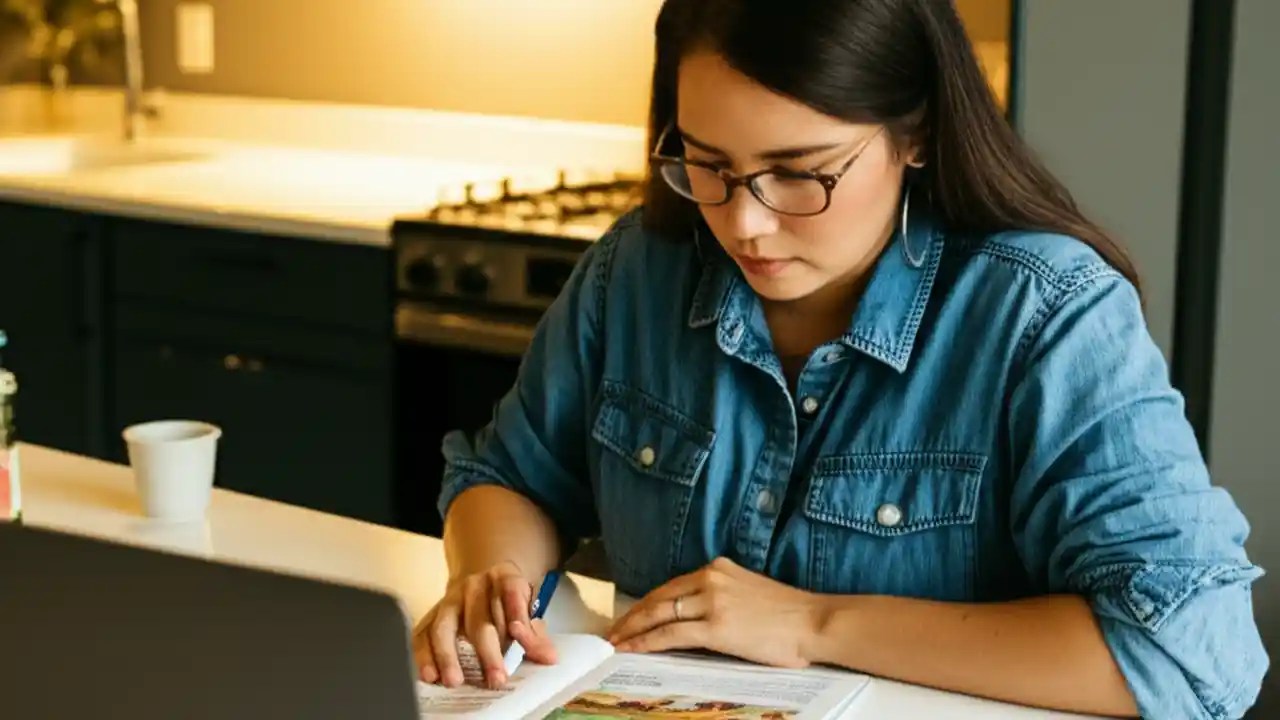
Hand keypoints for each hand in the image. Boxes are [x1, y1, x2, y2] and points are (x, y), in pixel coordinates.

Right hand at [411, 560, 557, 688]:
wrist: (479, 581)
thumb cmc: (506, 600)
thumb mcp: (526, 607)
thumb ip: (534, 633)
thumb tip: (549, 658)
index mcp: (503, 577)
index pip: (511, 592)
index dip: (515, 612)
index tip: (517, 633)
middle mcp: (473, 587)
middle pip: (479, 620)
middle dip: (487, 652)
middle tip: (495, 679)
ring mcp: (449, 601)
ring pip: (444, 627)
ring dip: (448, 655)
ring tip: (454, 681)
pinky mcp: (431, 615)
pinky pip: (422, 635)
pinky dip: (424, 656)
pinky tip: (429, 675)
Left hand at [606, 556, 825, 668]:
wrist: (814, 622)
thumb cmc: (790, 615)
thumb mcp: (749, 592)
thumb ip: (722, 596)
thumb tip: (698, 616)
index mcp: (718, 569)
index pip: (671, 586)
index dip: (647, 603)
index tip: (632, 616)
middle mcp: (711, 579)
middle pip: (658, 597)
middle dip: (632, 616)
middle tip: (613, 631)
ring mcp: (712, 601)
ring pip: (659, 614)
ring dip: (633, 629)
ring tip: (616, 643)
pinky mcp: (716, 626)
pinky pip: (671, 634)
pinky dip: (646, 642)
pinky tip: (633, 649)